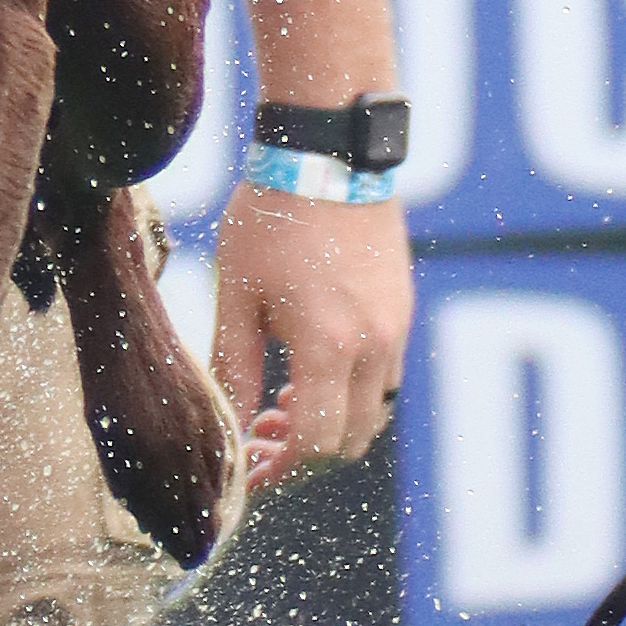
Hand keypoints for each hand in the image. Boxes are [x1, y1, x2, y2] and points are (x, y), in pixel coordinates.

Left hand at [208, 180, 411, 482]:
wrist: (328, 156)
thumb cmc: (271, 219)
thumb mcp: (237, 295)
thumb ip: (231, 367)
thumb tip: (223, 426)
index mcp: (329, 345)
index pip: (316, 444)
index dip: (281, 469)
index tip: (250, 467)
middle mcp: (375, 346)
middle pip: (351, 441)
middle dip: (304, 455)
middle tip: (260, 438)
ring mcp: (396, 329)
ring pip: (373, 414)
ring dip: (331, 426)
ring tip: (282, 402)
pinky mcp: (403, 312)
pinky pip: (385, 379)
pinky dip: (351, 394)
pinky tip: (311, 370)